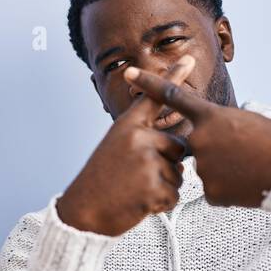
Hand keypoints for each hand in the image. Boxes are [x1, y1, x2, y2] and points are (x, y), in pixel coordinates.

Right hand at [54, 57, 193, 235]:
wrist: (82, 213)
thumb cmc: (100, 183)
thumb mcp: (115, 149)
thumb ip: (143, 141)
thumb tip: (179, 151)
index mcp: (127, 126)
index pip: (154, 99)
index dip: (172, 77)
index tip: (188, 58)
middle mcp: (138, 138)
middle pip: (178, 149)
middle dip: (168, 166)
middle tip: (137, 177)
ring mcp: (146, 161)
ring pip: (178, 175)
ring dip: (163, 188)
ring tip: (135, 191)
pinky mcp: (153, 186)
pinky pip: (174, 196)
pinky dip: (161, 205)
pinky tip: (138, 203)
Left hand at [124, 63, 270, 206]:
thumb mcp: (246, 121)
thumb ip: (221, 125)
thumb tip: (213, 136)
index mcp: (211, 117)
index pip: (173, 97)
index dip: (149, 84)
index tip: (129, 73)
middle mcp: (201, 140)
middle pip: (197, 146)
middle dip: (215, 150)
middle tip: (241, 152)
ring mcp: (203, 168)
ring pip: (207, 169)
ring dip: (224, 170)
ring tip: (248, 168)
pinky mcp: (210, 192)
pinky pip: (214, 190)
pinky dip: (229, 188)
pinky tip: (244, 184)